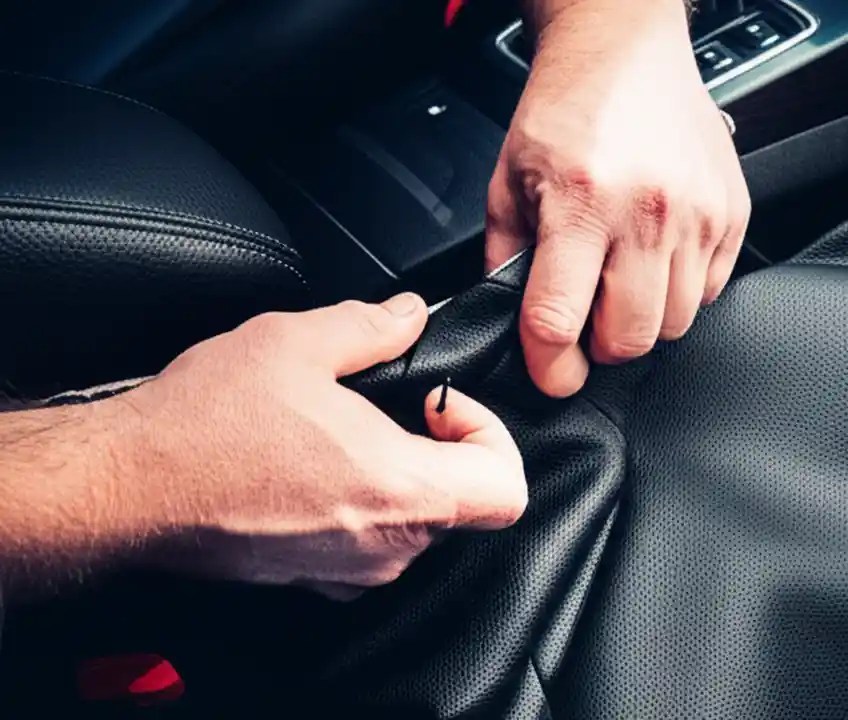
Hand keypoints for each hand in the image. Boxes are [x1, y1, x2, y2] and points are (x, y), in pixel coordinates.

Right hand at [103, 294, 526, 594]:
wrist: (124, 488)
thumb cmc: (201, 427)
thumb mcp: (295, 343)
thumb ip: (371, 326)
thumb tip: (408, 316)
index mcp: (398, 491)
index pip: (507, 488)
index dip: (489, 434)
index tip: (443, 403)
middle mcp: (384, 547)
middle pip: (464, 499)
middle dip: (440, 445)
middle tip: (392, 407)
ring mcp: (350, 573)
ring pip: (418, 520)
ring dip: (398, 470)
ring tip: (340, 430)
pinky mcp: (316, 580)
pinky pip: (371, 540)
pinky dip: (362, 500)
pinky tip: (312, 462)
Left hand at [486, 0, 750, 396]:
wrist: (625, 53)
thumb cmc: (567, 110)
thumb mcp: (508, 183)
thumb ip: (506, 261)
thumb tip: (518, 329)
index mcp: (581, 203)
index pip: (560, 322)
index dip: (550, 367)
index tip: (550, 371)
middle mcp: (648, 212)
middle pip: (629, 339)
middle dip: (600, 345)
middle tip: (586, 316)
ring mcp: (699, 215)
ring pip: (675, 324)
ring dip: (643, 318)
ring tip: (621, 277)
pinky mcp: (732, 214)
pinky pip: (709, 292)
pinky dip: (680, 291)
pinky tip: (656, 255)